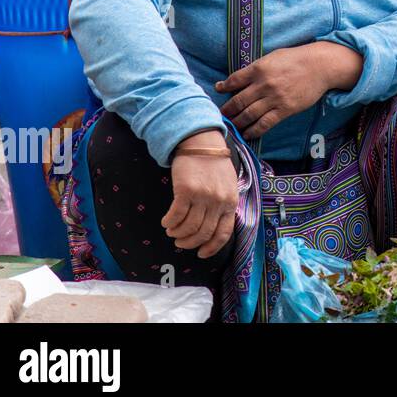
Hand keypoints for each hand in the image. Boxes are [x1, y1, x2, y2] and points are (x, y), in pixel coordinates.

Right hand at [165, 130, 236, 257]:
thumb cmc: (214, 165)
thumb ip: (223, 204)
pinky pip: (176, 215)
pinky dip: (169, 223)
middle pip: (203, 233)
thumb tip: (213, 228)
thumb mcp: (227, 185)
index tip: (201, 254)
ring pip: (189, 227)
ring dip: (178, 234)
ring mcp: (203, 196)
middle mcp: (219, 201)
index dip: (211, 247)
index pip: (224, 233)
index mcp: (231, 201)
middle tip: (180, 243)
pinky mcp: (186, 190)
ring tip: (172, 231)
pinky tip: (166, 222)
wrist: (202, 142)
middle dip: (190, 243)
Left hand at [217, 42, 362, 139]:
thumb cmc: (296, 59)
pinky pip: (265, 124)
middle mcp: (264, 84)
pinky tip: (247, 134)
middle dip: (226, 110)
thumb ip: (256, 68)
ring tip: (231, 126)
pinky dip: (253, 131)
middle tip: (220, 116)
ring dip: (237, 122)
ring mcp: (274, 98)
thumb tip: (240, 79)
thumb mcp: (273, 57)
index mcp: (259, 69)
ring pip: (248, 115)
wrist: (320, 66)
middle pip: (238, 101)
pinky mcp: (285, 109)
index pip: (234, 80)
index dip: (223, 87)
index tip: (218, 90)